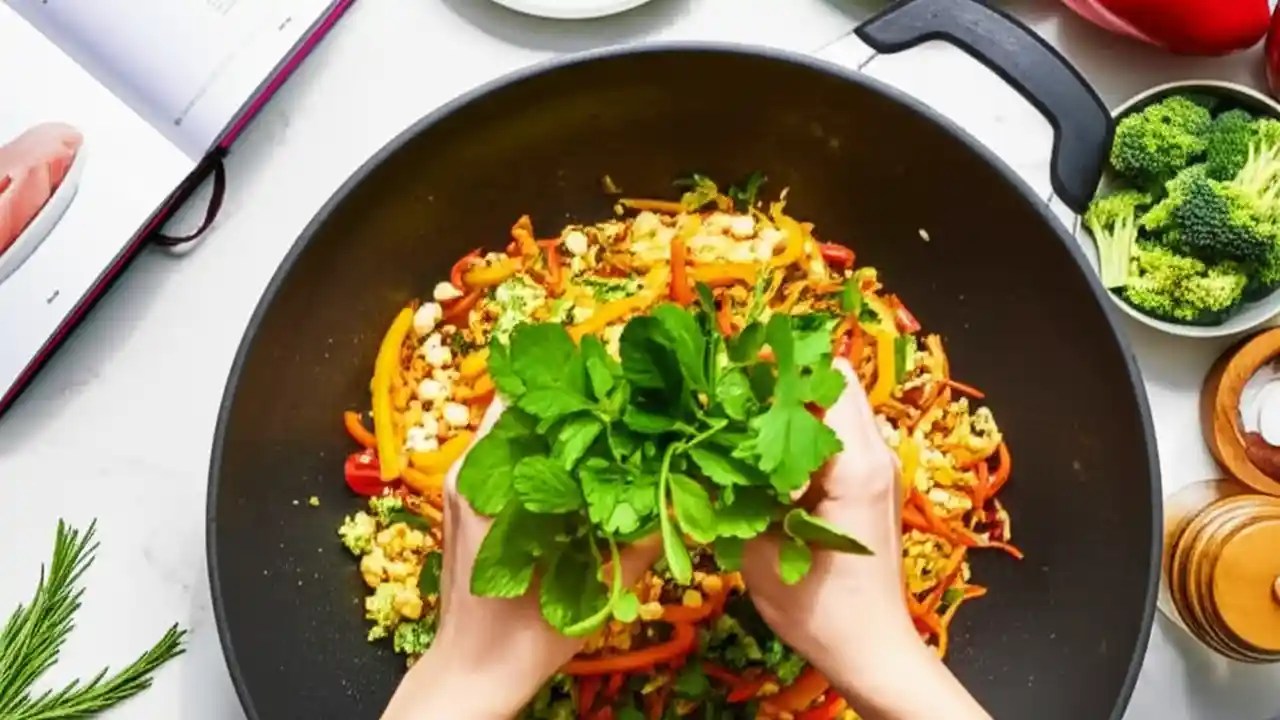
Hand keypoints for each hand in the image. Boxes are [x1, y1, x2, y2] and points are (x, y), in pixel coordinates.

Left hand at [382, 399, 659, 719]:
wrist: (472, 673)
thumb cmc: (521, 637)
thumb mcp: (589, 591)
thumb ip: (636, 545)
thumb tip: (685, 500)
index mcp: (489, 486)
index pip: (525, 405)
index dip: (572, 388)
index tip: (616, 384)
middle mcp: (469, 474)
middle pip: (520, 410)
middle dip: (570, 403)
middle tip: (622, 403)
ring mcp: (464, 487)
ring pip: (514, 432)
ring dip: (557, 427)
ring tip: (609, 426)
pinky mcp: (468, 503)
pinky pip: (508, 460)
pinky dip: (542, 453)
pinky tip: (583, 465)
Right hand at [741, 360, 988, 719]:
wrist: (872, 653)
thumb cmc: (820, 610)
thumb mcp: (760, 552)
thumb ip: (732, 495)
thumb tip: (696, 450)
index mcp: (855, 464)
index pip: (828, 378)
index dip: (782, 366)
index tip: (735, 372)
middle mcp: (876, 457)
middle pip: (833, 387)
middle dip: (782, 385)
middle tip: (731, 398)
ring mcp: (878, 472)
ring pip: (834, 415)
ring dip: (791, 414)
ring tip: (742, 427)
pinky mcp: (870, 490)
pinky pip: (836, 444)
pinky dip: (802, 441)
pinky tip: (763, 463)